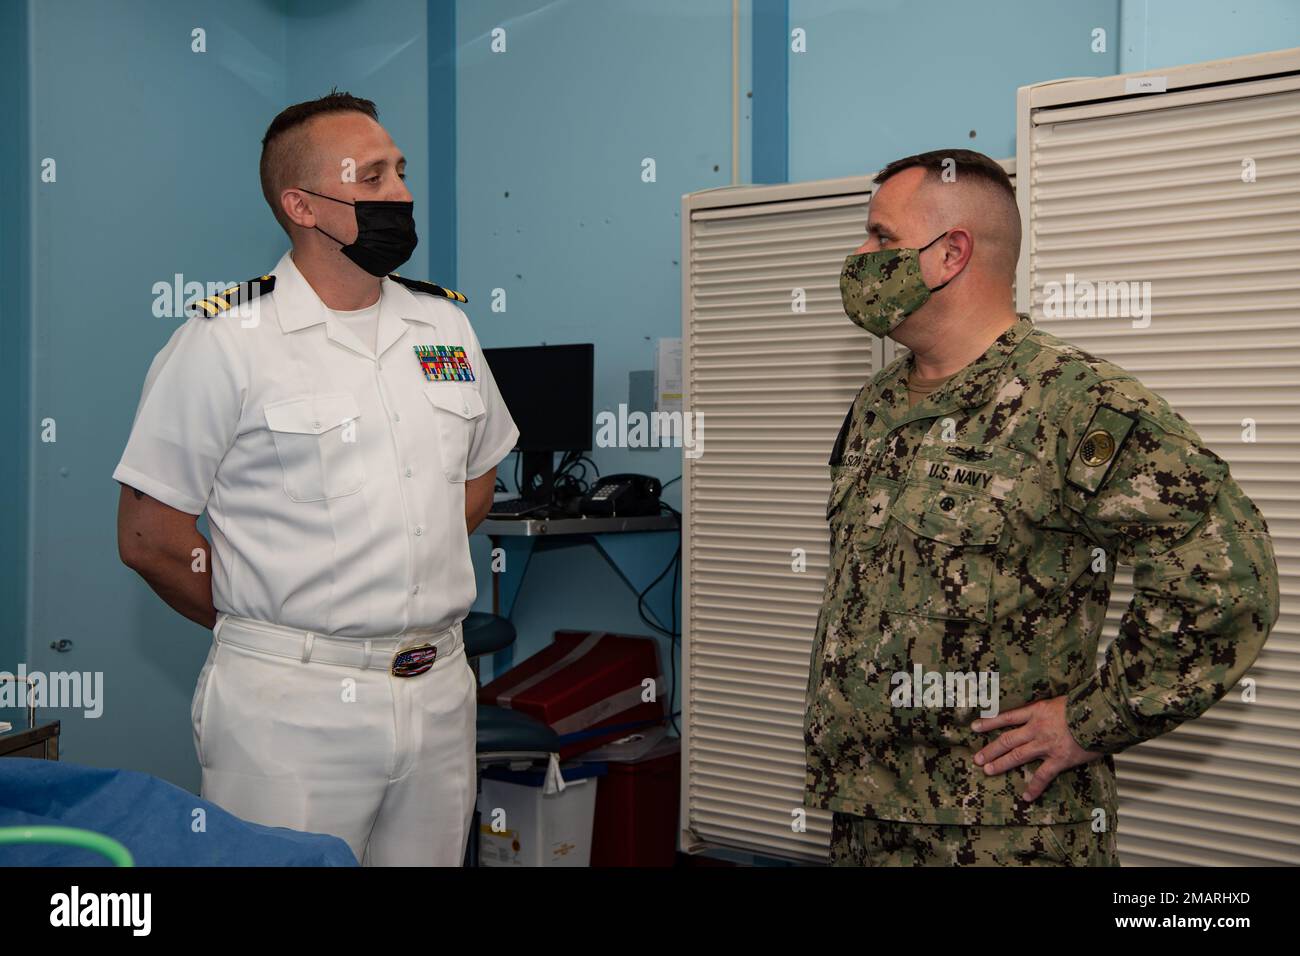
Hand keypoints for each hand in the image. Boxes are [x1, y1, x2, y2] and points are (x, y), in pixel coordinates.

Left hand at [971, 696, 1100, 802]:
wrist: (1102, 714)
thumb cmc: (1086, 704)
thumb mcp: (1061, 699)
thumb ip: (1049, 708)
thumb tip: (1046, 710)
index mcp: (1037, 711)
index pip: (1006, 716)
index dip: (989, 722)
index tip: (974, 727)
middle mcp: (1037, 728)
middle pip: (1007, 739)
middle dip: (990, 749)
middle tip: (977, 759)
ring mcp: (1046, 745)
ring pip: (1018, 756)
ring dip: (1001, 764)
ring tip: (988, 771)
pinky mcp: (1059, 759)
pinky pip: (1043, 776)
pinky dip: (1034, 787)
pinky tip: (1026, 796)